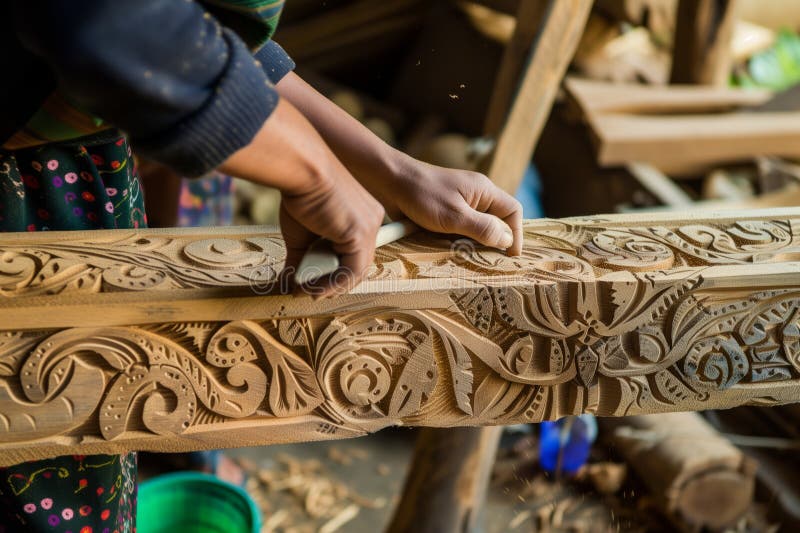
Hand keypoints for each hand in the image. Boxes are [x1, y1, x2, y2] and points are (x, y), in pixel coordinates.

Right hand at [220, 98, 384, 296]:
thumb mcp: (301, 232)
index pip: (358, 252)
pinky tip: (313, 288)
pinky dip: (333, 284)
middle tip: (313, 293)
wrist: (301, 169)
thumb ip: (302, 257)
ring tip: (309, 291)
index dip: (341, 272)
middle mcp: (372, 220)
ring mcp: (369, 227)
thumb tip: (290, 281)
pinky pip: (351, 271)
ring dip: (331, 287)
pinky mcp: (359, 234)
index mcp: (363, 214)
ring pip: (357, 270)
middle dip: (336, 284)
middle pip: (360, 263)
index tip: (321, 284)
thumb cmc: (299, 192)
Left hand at [374, 153, 523, 255]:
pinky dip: (459, 240)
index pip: (513, 211)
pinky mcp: (443, 210)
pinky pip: (459, 228)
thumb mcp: (454, 215)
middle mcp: (474, 195)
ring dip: (475, 243)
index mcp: (483, 190)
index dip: (516, 234)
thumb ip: (482, 228)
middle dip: (495, 241)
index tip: (511, 256)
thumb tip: (507, 241)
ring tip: (471, 259)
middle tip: (490, 262)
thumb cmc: (422, 194)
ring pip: (477, 226)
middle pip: (496, 220)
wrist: (389, 181)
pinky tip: (451, 251)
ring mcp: (458, 202)